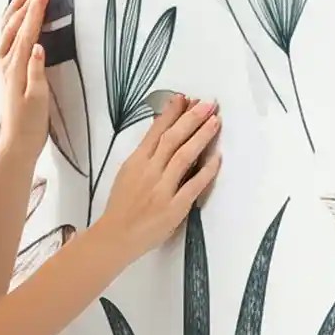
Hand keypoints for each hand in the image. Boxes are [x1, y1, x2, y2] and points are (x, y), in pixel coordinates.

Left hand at [0, 0, 51, 159]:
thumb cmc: (30, 123)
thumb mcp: (37, 99)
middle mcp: (6, 60)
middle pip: (14, 22)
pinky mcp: (7, 67)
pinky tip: (20, 13)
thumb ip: (36, 71)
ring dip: (18, 4)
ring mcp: (5, 63)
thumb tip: (38, 45)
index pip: (27, 29)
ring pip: (8, 27)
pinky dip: (14, 18)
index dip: (36, 6)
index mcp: (15, 66)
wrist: (17, 143)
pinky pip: (8, 35)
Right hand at [94, 93, 221, 260]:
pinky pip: (194, 185)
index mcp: (136, 161)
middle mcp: (149, 171)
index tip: (184, 98)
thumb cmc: (121, 205)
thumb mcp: (127, 173)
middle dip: (191, 118)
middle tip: (207, 103)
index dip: (171, 113)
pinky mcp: (174, 207)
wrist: (116, 236)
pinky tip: (218, 157)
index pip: (155, 131)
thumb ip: (145, 155)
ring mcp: (162, 189)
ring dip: (201, 136)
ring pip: (184, 156)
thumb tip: (161, 132)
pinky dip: (207, 170)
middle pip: (172, 139)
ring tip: (215, 121)